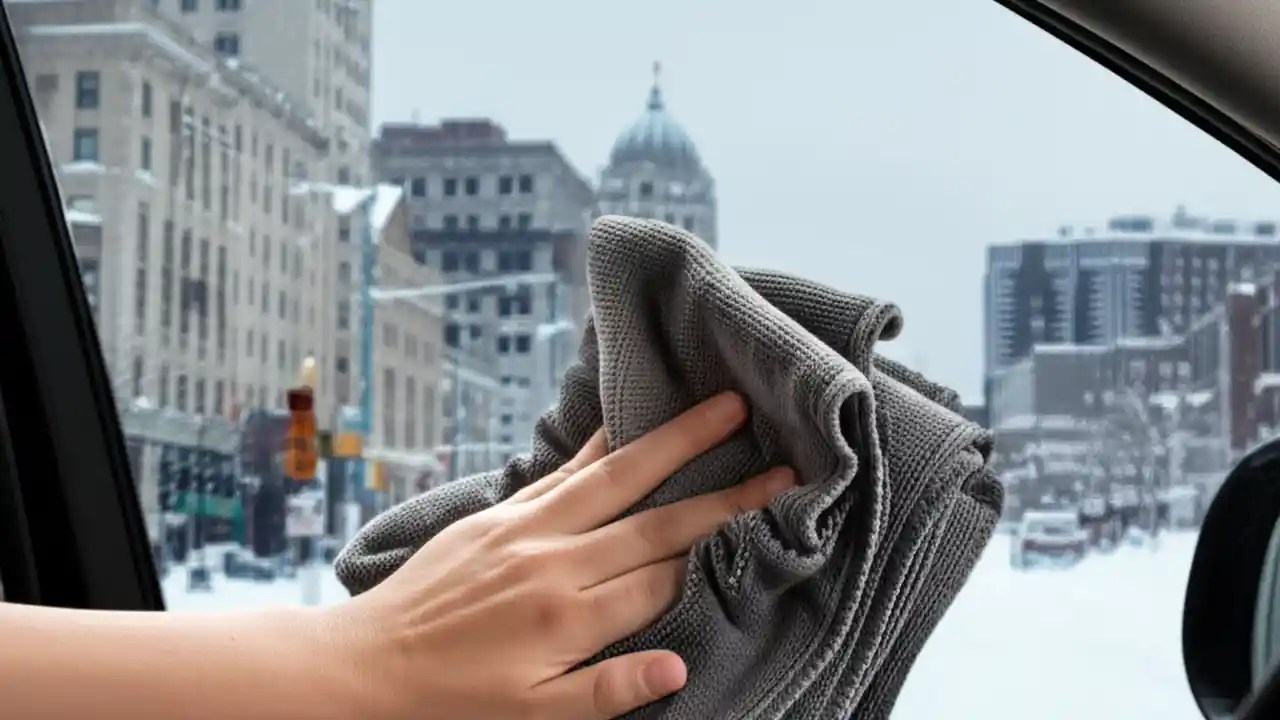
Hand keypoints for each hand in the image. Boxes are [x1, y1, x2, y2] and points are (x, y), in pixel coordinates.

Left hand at [323, 391, 794, 719]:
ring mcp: (526, 528)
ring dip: (674, 440)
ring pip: (615, 475)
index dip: (722, 549)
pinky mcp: (499, 512)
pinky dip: (600, 441)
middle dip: (723, 491)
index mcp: (570, 617)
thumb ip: (608, 692)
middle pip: (656, 519)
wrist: (367, 665)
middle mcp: (556, 561)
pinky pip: (561, 468)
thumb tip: (679, 665)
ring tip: (722, 406)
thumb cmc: (454, 702)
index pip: (666, 577)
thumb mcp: (534, 718)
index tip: (773, 518)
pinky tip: (629, 417)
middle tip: (779, 461)